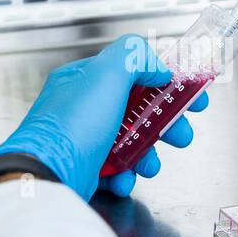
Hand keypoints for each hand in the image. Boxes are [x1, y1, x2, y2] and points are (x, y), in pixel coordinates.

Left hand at [0, 35, 208, 200]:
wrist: (44, 178)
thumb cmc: (71, 128)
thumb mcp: (106, 76)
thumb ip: (135, 58)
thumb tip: (156, 66)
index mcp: (84, 81)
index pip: (133, 73)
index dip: (167, 82)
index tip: (193, 95)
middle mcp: (82, 109)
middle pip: (137, 110)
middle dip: (165, 124)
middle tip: (181, 135)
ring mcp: (82, 140)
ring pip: (129, 143)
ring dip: (147, 154)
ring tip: (151, 165)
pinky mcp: (83, 170)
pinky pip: (115, 170)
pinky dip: (125, 175)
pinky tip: (123, 178)